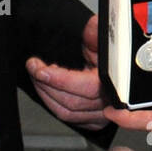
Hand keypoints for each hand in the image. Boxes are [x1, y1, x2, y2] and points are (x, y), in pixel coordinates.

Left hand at [27, 14, 107, 129]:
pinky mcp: (96, 120)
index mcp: (116, 80)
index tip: (39, 69)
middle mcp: (112, 101)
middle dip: (46, 85)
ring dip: (46, 95)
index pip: (87, 87)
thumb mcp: (102, 33)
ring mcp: (104, 114)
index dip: (59, 80)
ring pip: (67, 113)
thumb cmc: (110, 47)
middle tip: (34, 68)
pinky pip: (70, 119)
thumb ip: (96, 31)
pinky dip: (54, 104)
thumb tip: (91, 30)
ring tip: (40, 77)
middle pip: (72, 102)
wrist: (117, 60)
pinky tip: (50, 90)